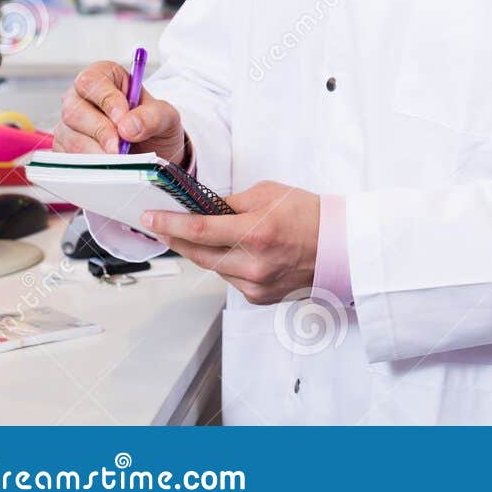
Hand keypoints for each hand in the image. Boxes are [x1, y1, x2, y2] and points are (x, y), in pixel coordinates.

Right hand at [54, 60, 187, 162]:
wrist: (153, 151)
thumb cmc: (154, 125)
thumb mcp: (165, 116)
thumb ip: (152, 116)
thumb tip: (128, 126)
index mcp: (105, 78)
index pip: (91, 81)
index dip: (106, 99)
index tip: (122, 119)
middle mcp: (80, 99)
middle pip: (74, 111)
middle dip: (100, 131)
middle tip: (120, 147)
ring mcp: (69, 126)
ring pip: (69, 137)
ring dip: (95, 151)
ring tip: (119, 160)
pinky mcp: (64, 150)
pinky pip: (67, 158)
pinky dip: (87, 165)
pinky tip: (106, 168)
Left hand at [143, 181, 321, 305]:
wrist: (341, 245)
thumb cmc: (310, 215)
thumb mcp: (269, 194)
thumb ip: (231, 203)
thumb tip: (200, 208)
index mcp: (258, 232)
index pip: (200, 229)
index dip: (169, 224)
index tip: (151, 217)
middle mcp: (255, 263)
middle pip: (198, 254)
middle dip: (176, 238)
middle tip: (162, 226)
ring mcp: (256, 284)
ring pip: (212, 268)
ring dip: (201, 251)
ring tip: (197, 235)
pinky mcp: (258, 297)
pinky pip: (229, 279)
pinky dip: (224, 264)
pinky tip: (232, 251)